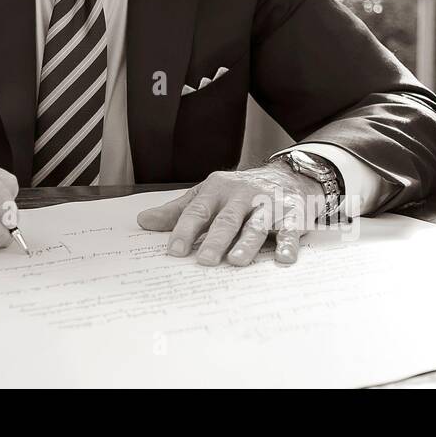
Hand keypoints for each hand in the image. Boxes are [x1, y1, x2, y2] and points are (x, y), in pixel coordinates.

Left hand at [136, 164, 326, 266]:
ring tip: (237, 261)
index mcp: (216, 190)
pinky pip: (290, 230)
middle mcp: (242, 196)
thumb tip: (143, 222)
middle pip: (227, 220)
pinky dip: (288, 244)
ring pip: (257, 225)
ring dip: (247, 243)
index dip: (184, 230)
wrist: (286, 175)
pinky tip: (284, 259)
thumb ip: (177, 211)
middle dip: (216, 240)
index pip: (197, 211)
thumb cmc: (238, 192)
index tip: (174, 251)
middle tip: (205, 261)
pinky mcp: (292, 215)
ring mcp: (268, 204)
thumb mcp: (206, 195)